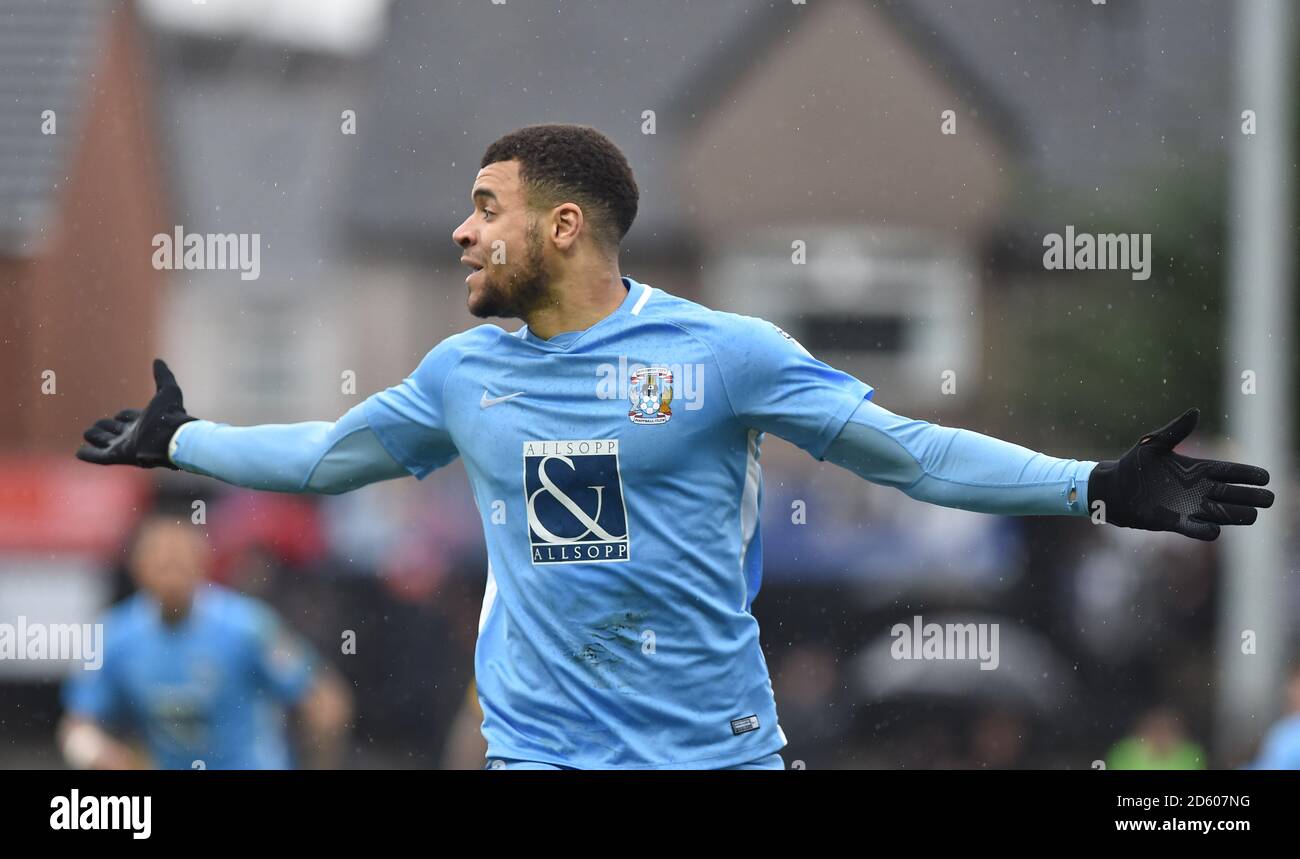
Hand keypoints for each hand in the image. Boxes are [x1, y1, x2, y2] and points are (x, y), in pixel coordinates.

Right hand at [75, 359, 197, 469]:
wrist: (171, 437)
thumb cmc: (170, 415)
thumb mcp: (168, 390)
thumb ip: (163, 375)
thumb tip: (158, 360)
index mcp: (146, 422)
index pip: (129, 418)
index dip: (125, 415)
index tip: (120, 414)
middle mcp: (135, 435)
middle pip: (115, 430)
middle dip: (106, 426)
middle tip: (97, 424)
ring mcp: (125, 447)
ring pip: (104, 441)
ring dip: (95, 437)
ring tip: (87, 433)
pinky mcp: (117, 456)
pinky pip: (98, 457)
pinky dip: (88, 454)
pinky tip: (79, 452)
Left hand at [1087, 408, 1273, 540]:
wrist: (1113, 489)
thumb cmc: (1134, 465)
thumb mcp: (1154, 444)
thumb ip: (1175, 430)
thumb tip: (1195, 411)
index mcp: (1197, 470)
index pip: (1230, 472)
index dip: (1248, 474)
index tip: (1265, 476)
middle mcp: (1198, 490)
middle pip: (1233, 494)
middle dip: (1251, 496)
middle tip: (1268, 499)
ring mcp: (1189, 507)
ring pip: (1222, 513)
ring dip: (1236, 515)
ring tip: (1252, 515)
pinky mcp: (1175, 522)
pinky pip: (1197, 529)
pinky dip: (1206, 530)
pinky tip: (1214, 529)